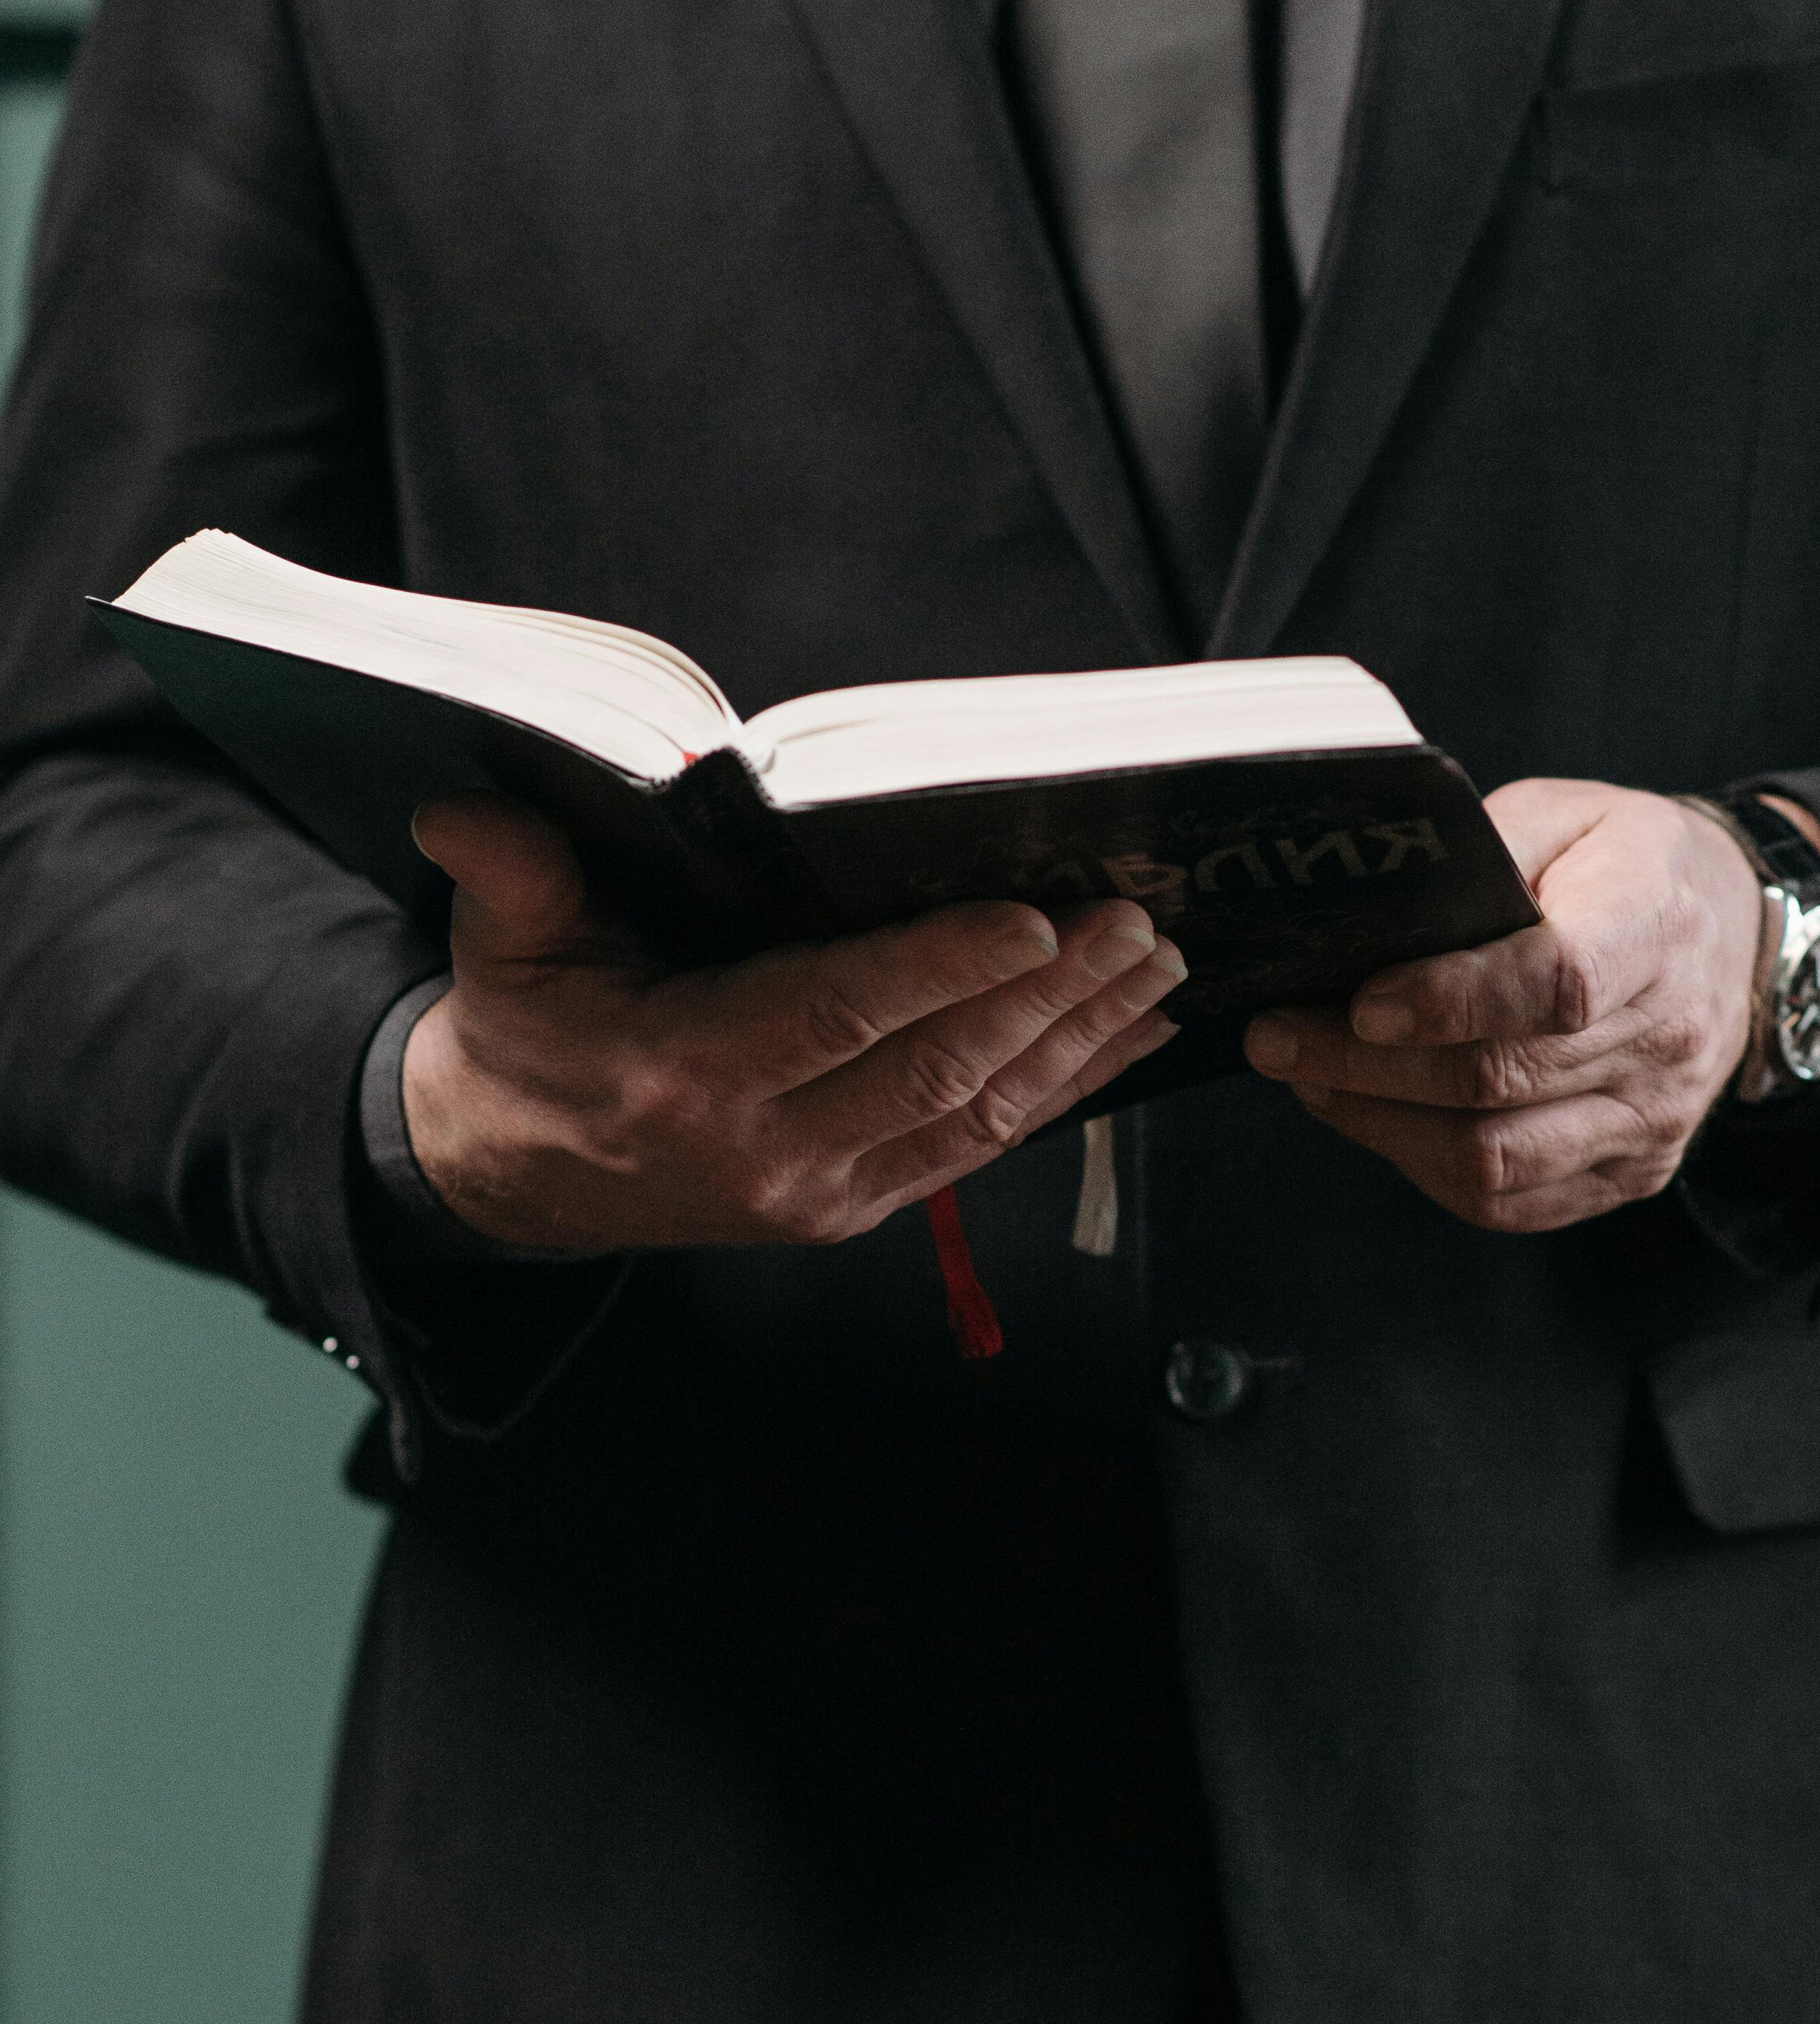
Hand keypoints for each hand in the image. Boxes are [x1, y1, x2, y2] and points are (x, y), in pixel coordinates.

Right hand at [400, 793, 1185, 1253]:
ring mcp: (817, 1194)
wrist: (516, 1174)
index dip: (939, 968)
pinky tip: (1125, 1039)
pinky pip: (975, 1152)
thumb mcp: (499, 947)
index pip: (833, 1014)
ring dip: (1078, 1043)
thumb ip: (505, 874)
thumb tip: (459, 812)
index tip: (1033, 916)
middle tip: (1135, 920)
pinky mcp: (852, 1211)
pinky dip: (1062, 1095)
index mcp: (683, 1073)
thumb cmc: (527, 1031)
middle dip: (1047, 995)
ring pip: (975, 1117)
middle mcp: (763, 1150)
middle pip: (933, 1069)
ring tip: (1156, 967)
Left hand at [1242, 778, 1781, 1234]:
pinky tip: (1375, 1119)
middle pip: (1500, 1079)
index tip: (1361, 1002)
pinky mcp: (1634, 1172)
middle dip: (1364, 1066)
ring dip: (1380, 1125)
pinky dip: (1424, 1168)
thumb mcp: (1567, 814)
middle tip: (1274, 1039)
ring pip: (1495, 1157)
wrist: (1734, 932)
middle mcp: (1668, 1037)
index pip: (1554, 986)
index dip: (1450, 1001)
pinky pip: (1512, 1200)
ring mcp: (1655, 1118)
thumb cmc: (1626, 865)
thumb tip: (1373, 911)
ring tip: (1310, 1080)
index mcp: (1655, 927)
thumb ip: (1481, 855)